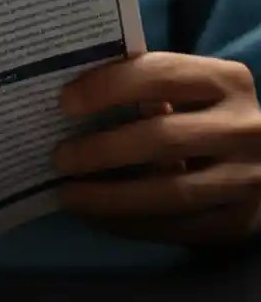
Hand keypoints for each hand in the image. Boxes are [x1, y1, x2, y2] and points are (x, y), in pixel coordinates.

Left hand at [52, 52, 260, 243]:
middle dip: (101, 150)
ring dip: (108, 197)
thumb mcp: (189, 93)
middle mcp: (245, 127)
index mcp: (227, 81)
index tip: (65, 103)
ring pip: (169, 193)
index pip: (161, 74)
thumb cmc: (205, 119)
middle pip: (162, 139)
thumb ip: (145, 89)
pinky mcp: (238, 220)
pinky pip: (174, 228)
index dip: (109, 87)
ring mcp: (247, 177)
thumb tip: (70, 100)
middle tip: (59, 159)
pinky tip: (96, 217)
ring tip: (67, 195)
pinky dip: (127, 224)